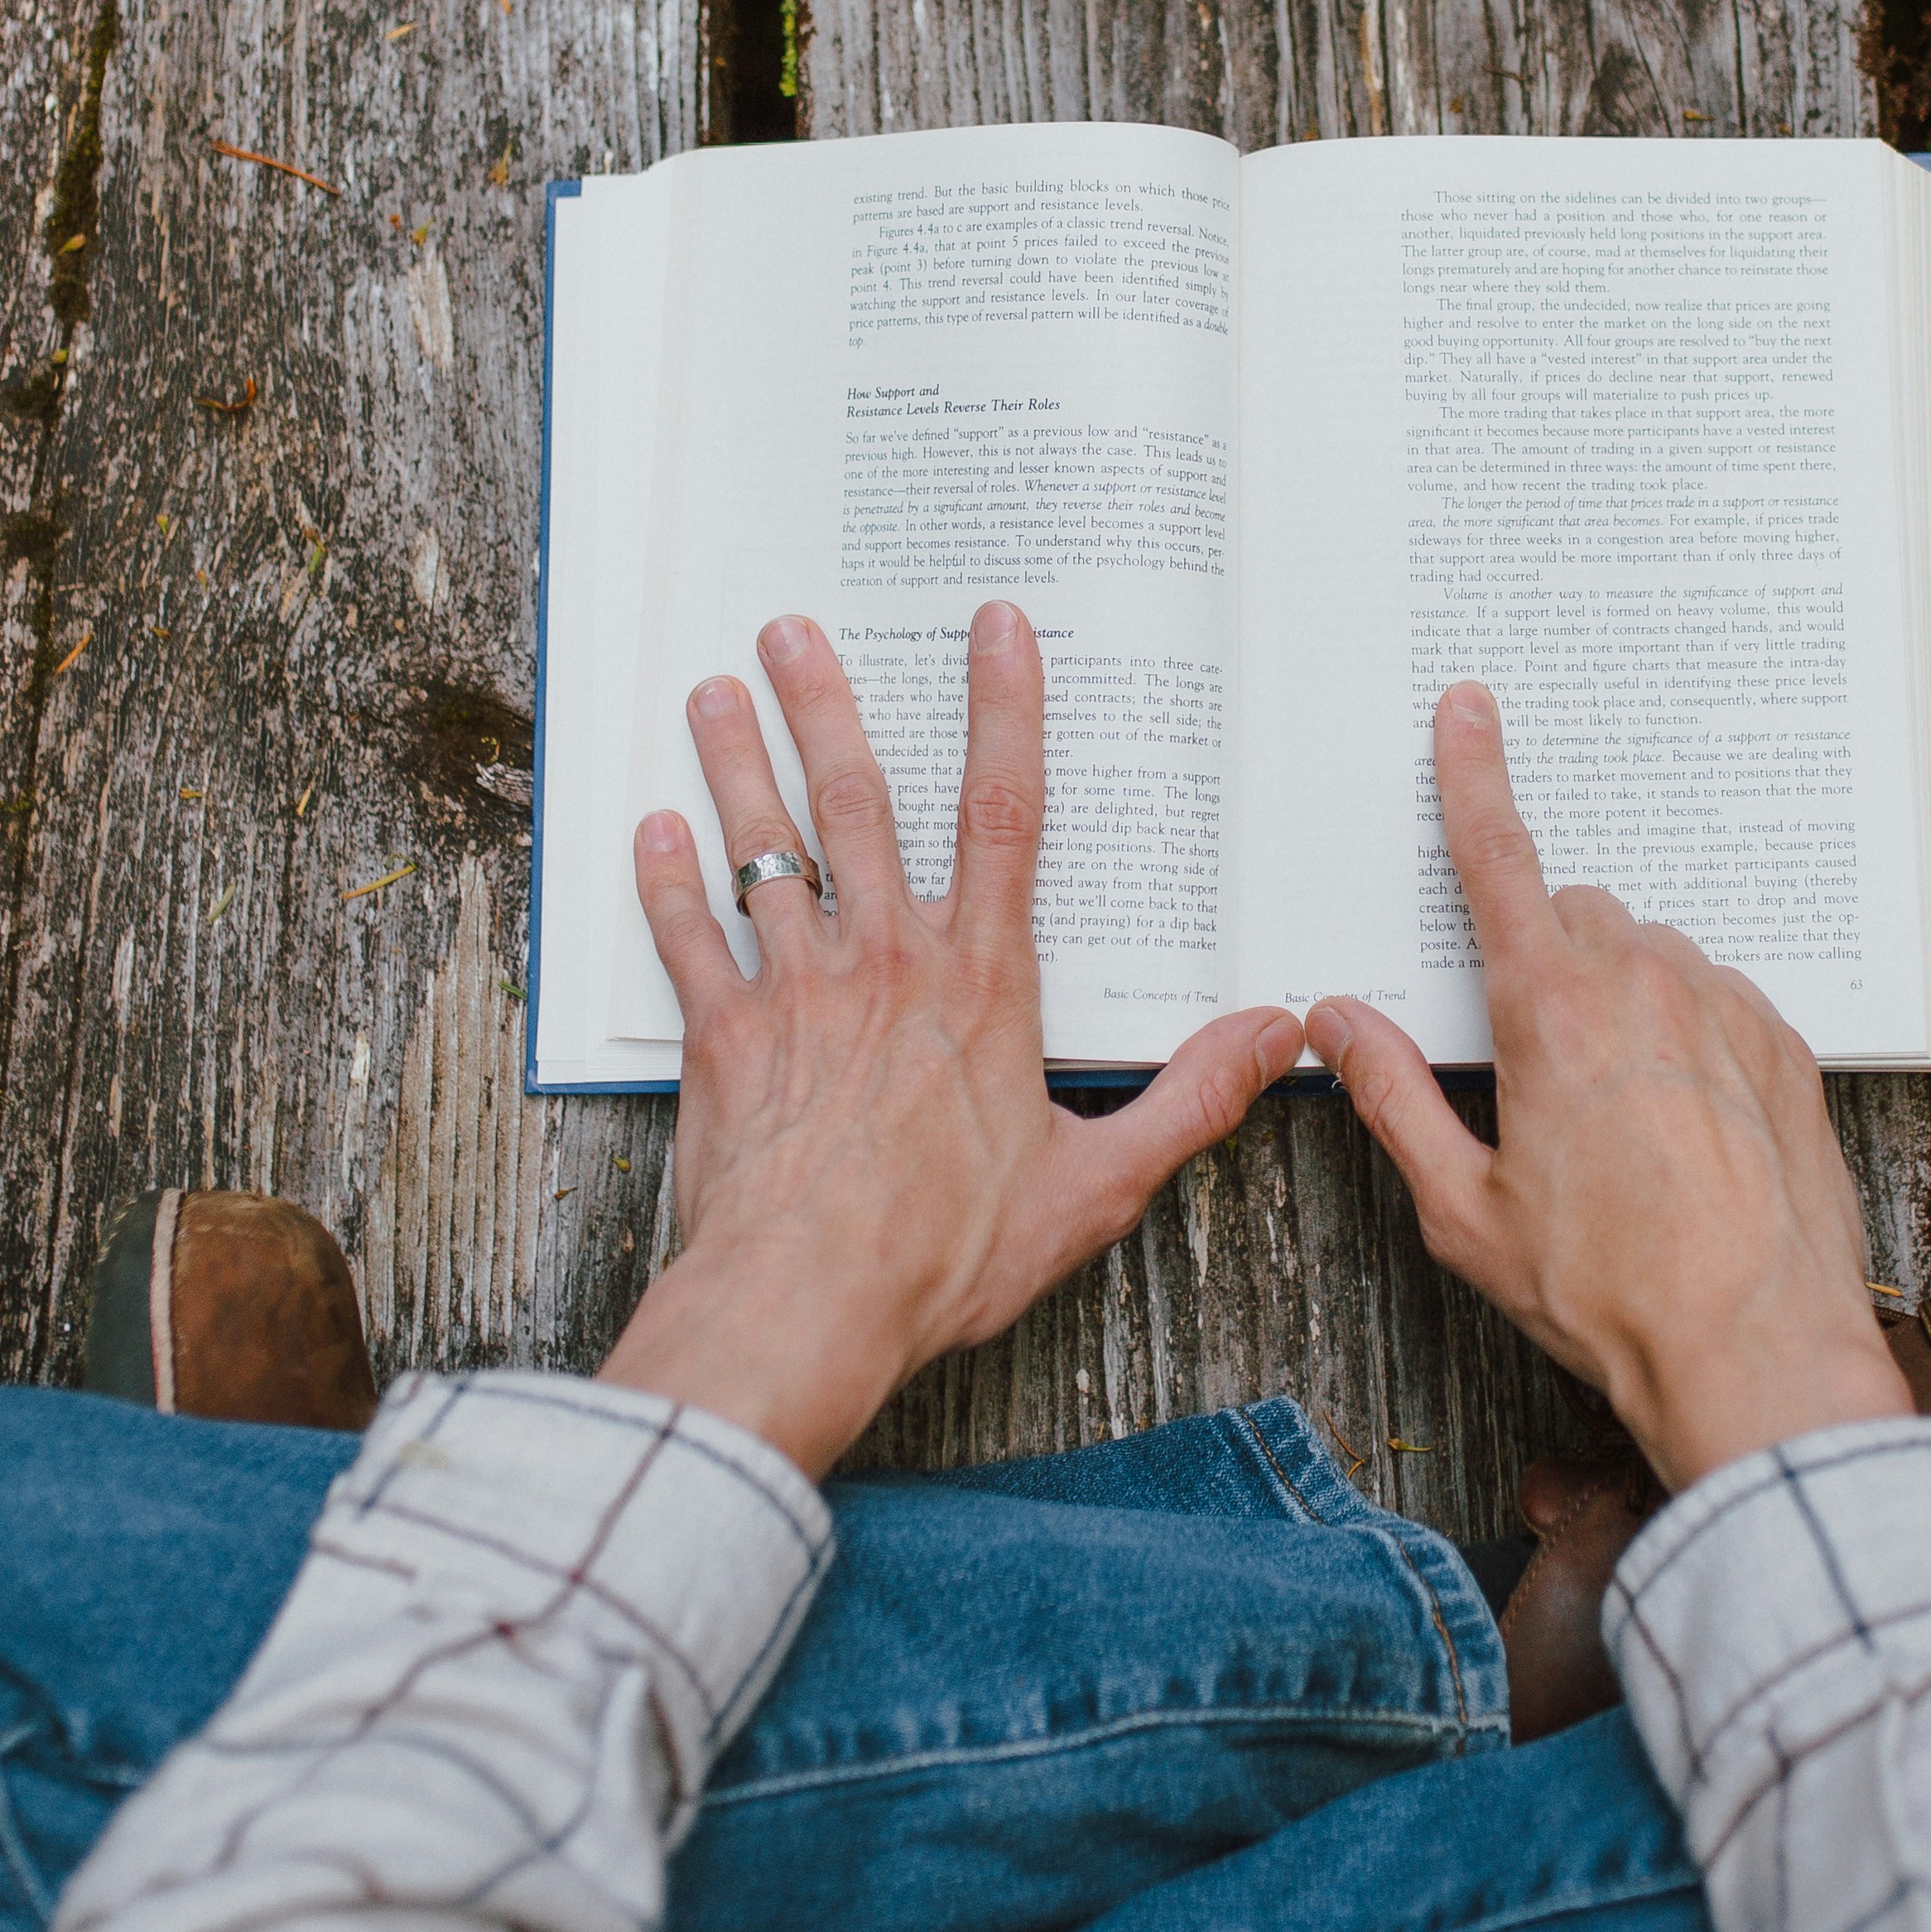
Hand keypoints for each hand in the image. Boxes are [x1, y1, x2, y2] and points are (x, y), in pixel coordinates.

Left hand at [597, 603, 1302, 1473]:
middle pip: (858, 803)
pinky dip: (667, 882)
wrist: (807, 1305)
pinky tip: (652, 829)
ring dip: (737, 766)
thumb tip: (1278, 1033)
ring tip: (713, 692)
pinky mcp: (723, 1041)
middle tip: (794, 626)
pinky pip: (688, 941)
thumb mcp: (1099, 1184)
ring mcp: (796, 993)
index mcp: (982, 983)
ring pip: (764, 850)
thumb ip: (1191, 1099)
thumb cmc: (948, 1252)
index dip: (1005, 709)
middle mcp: (886, 962)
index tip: (997, 626)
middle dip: (828, 705)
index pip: (1005, 813)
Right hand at [1305, 683, 1910, 1492]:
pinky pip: (1713, 1001)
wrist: (1756, 1347)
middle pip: (1575, 915)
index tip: (1468, 711)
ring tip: (1613, 1119)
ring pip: (1649, 957)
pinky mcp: (1783, 1046)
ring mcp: (1725, 1008)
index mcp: (1551, 1009)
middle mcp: (1647, 984)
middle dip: (1540, 960)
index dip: (1474, 777)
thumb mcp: (1464, 1207)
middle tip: (1527, 1065)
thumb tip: (1336, 1023)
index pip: (1499, 858)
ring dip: (1617, 1000)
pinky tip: (1676, 1125)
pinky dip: (1683, 1034)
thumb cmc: (1608, 1290)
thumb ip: (1392, 1097)